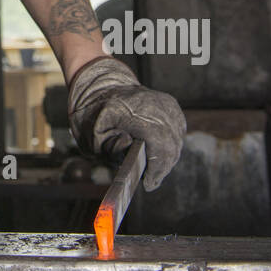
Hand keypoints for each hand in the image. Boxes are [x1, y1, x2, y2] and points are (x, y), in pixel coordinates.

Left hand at [67, 57, 186, 191]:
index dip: (156, 169)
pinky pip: (177, 130)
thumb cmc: (94, 113)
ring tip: (154, 171)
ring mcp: (166, 103)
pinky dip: (171, 144)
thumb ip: (111, 148)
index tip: (148, 184)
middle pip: (170, 145)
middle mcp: (155, 105)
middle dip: (162, 167)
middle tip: (150, 181)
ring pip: (176, 139)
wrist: (101, 86)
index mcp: (135, 111)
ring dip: (167, 157)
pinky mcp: (171, 104)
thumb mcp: (93, 134)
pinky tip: (159, 154)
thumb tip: (131, 154)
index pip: (159, 146)